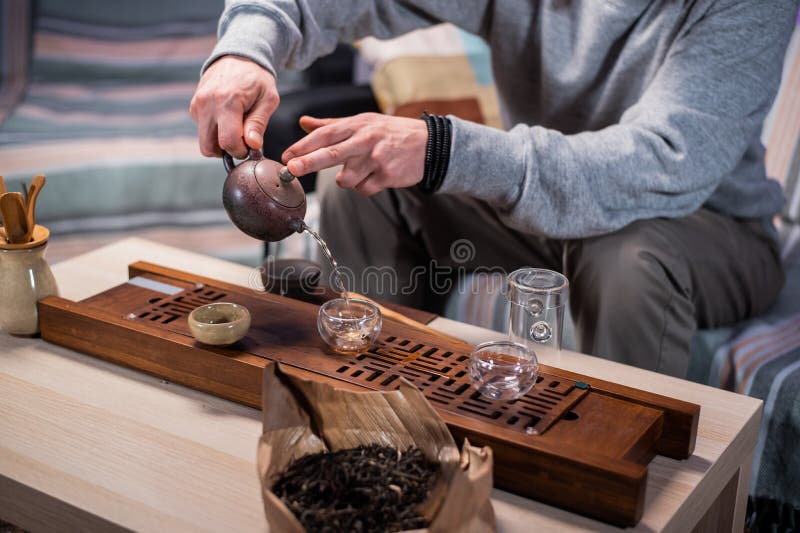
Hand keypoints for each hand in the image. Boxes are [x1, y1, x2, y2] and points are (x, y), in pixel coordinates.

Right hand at [189, 55, 278, 157]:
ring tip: (236, 129)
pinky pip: (202, 130)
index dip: (241, 151)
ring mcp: (198, 105)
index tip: (251, 146)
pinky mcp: (194, 107)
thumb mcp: (268, 98)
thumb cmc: (257, 78)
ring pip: (204, 141)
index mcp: (228, 101)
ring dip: (220, 143)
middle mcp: (207, 103)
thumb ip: (259, 123)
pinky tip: (227, 119)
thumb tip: (253, 145)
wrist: (238, 56)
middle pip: (209, 147)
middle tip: (242, 142)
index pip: (228, 141)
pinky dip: (215, 131)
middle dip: (227, 151)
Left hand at [282, 113, 426, 195]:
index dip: (304, 146)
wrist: (428, 144)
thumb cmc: (390, 132)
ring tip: (360, 170)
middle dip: (308, 162)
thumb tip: (303, 122)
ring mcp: (377, 159)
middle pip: (331, 153)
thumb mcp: (362, 122)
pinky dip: (364, 186)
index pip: (325, 134)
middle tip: (291, 169)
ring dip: (346, 180)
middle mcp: (365, 140)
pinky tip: (376, 176)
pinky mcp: (387, 176)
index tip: (287, 156)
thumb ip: (331, 125)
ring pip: (346, 179)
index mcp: (357, 125)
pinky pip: (363, 189)